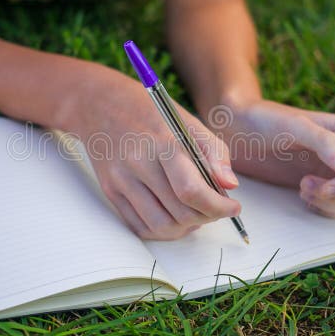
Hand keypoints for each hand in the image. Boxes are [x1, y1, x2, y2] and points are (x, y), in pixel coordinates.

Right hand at [70, 68, 240, 239]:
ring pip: (161, 226)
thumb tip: (230, 186)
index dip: (218, 206)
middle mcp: (138, 163)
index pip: (191, 190)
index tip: (234, 207)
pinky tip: (174, 217)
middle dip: (207, 217)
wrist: (100, 105)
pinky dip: (163, 230)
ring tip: (196, 214)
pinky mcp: (110, 191)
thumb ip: (215, 154)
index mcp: (162, 143)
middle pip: (180, 213)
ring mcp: (121, 180)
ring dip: (186, 228)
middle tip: (216, 209)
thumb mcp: (189, 122)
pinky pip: (140, 227)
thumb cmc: (151, 114)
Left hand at [211, 99, 334, 216]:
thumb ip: (325, 143)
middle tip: (306, 187)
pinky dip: (326, 210)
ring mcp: (334, 171)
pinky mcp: (321, 186)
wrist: (239, 129)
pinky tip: (303, 197)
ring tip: (304, 190)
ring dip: (334, 204)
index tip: (328, 188)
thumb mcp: (295, 127)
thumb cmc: (266, 120)